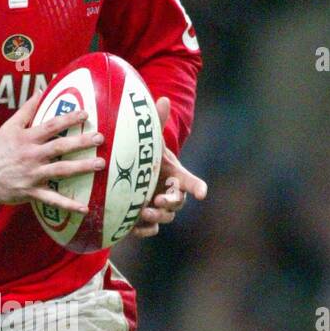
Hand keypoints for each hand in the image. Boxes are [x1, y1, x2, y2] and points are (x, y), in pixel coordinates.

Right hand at [0, 87, 104, 213]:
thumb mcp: (10, 126)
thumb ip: (28, 109)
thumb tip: (42, 89)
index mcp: (27, 138)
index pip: (51, 125)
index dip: (69, 119)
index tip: (86, 114)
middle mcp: (31, 155)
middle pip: (60, 147)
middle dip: (81, 142)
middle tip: (99, 138)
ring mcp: (32, 174)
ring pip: (60, 171)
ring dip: (82, 168)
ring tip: (100, 164)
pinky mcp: (31, 192)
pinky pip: (52, 199)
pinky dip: (68, 205)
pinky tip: (85, 208)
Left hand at [129, 96, 206, 237]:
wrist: (126, 177)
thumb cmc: (144, 157)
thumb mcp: (148, 141)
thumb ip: (157, 123)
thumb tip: (163, 99)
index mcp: (174, 175)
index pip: (190, 182)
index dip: (197, 187)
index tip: (202, 193)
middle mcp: (170, 194)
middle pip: (178, 203)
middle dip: (171, 202)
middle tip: (160, 199)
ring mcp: (159, 209)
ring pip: (166, 218)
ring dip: (157, 217)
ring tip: (144, 212)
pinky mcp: (146, 222)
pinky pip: (151, 231)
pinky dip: (144, 231)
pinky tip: (133, 228)